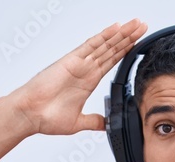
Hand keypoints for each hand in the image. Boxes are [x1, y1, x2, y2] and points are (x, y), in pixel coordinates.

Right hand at [9, 19, 147, 135]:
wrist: (30, 115)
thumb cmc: (47, 117)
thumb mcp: (78, 122)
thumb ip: (94, 121)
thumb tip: (106, 125)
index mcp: (88, 81)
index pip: (111, 62)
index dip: (125, 51)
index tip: (138, 43)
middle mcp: (85, 69)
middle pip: (112, 49)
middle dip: (128, 38)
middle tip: (143, 26)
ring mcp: (79, 63)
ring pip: (105, 44)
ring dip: (121, 34)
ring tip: (136, 24)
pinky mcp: (72, 60)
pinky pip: (91, 45)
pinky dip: (104, 36)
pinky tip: (116, 28)